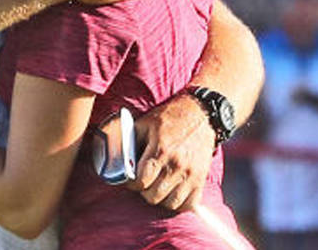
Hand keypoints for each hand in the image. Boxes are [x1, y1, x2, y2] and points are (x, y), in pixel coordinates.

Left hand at [126, 93, 214, 211]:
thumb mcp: (145, 123)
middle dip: (144, 191)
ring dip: (160, 198)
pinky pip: (189, 204)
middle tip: (143, 183)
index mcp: (160, 149)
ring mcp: (190, 173)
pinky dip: (179, 203)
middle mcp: (176, 164)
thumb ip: (129, 140)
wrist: (200, 113)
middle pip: (154, 195)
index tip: (130, 180)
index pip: (141, 181)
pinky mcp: (200, 179)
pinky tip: (172, 193)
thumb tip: (117, 157)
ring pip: (170, 203)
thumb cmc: (170, 117)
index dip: (132, 184)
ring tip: (156, 188)